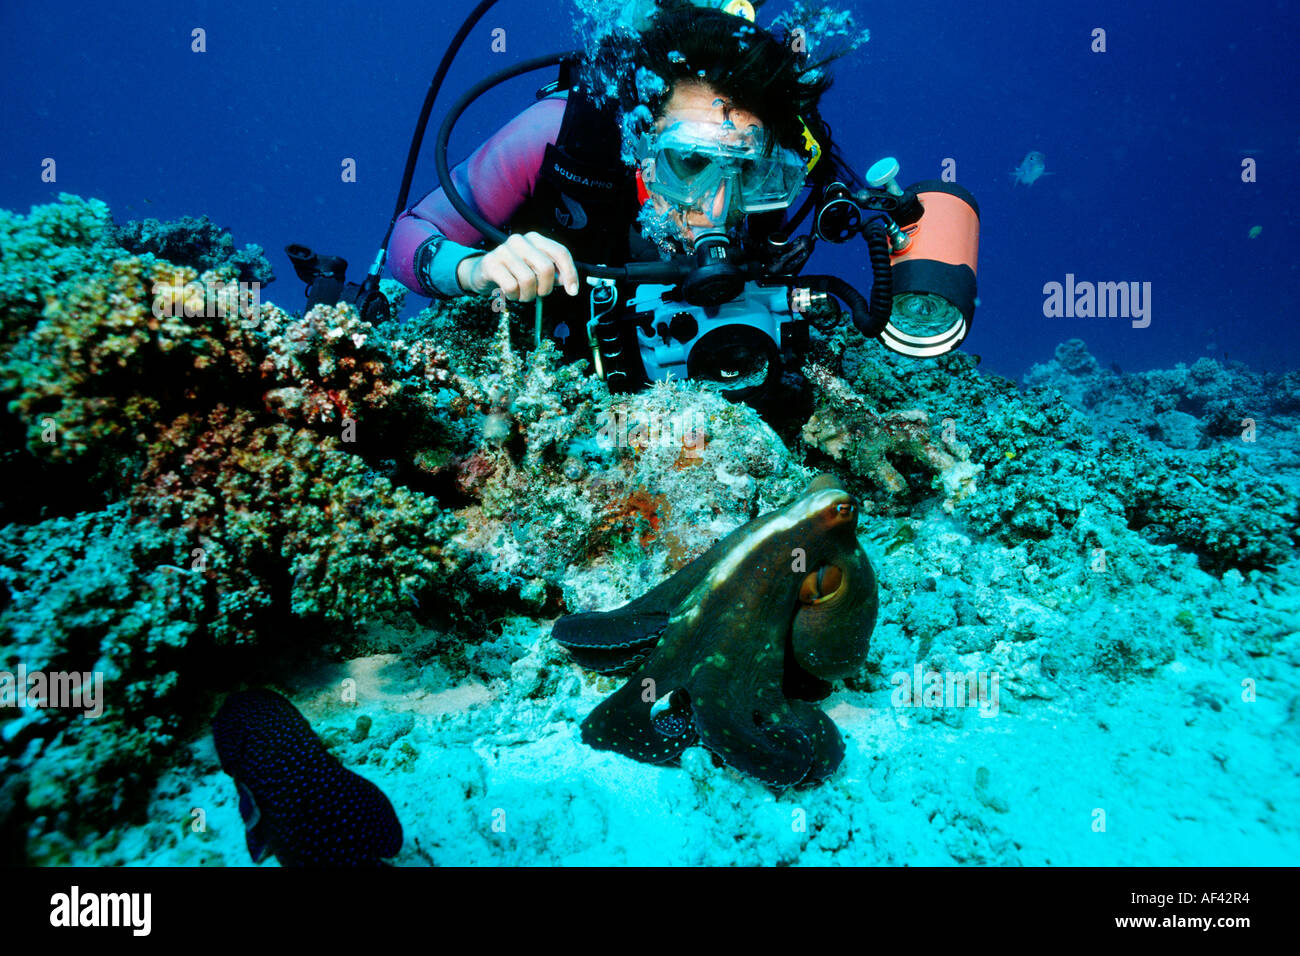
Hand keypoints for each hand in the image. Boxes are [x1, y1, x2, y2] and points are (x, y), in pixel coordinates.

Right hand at [457, 232, 579, 300]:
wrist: (482, 273)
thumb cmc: (514, 272)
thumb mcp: (535, 269)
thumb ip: (553, 273)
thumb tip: (567, 283)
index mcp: (535, 239)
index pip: (560, 252)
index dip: (570, 273)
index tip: (572, 291)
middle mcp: (520, 240)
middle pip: (546, 268)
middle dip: (546, 288)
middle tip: (539, 293)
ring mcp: (504, 250)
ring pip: (528, 280)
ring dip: (528, 295)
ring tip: (522, 294)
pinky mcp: (491, 263)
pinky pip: (511, 286)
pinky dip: (514, 296)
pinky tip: (510, 293)